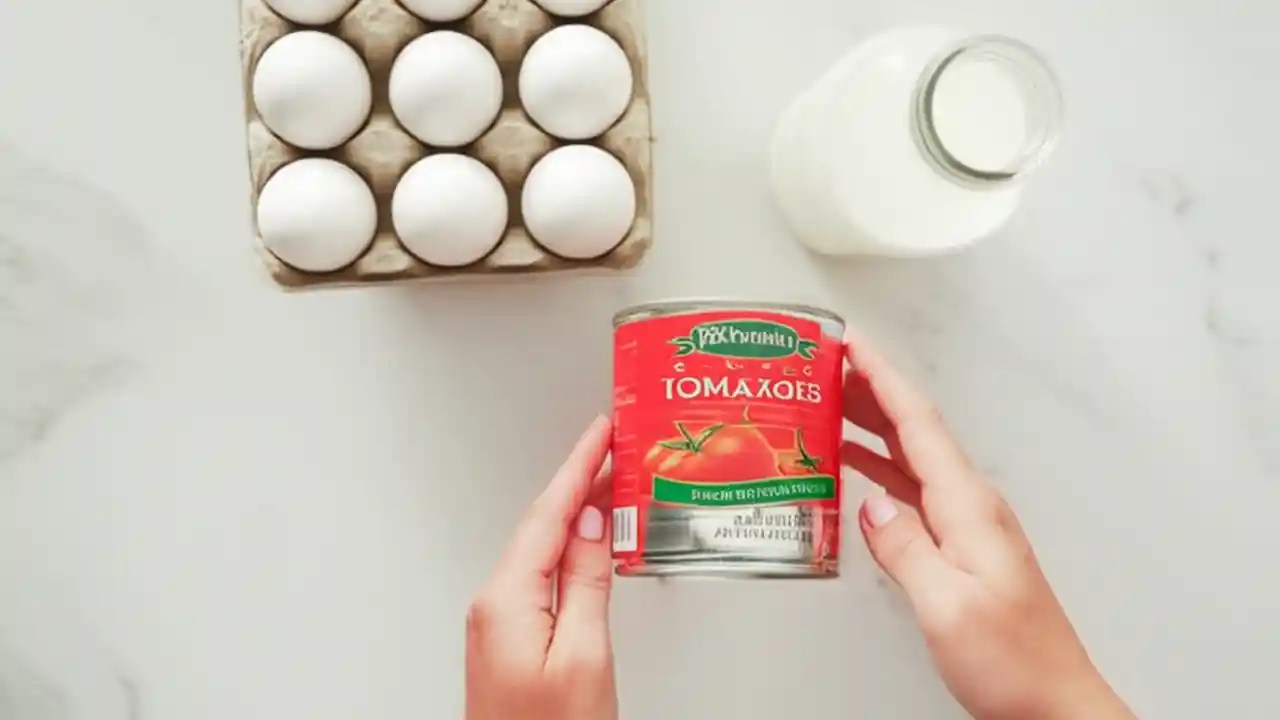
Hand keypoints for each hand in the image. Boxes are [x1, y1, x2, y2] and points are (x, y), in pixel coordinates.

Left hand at [465, 416, 617, 719]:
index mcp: (506, 600)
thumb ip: (586, 582)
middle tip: (616, 447)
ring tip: (612, 483)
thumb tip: (591, 524)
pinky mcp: (510, 642)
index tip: (603, 429)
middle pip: (541, 525)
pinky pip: (540, 576)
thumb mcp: (584, 656)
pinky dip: (568, 550)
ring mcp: (498, 625)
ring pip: (541, 550)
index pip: (549, 513)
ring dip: (575, 514)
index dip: (579, 465)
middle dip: (579, 482)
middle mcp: (493, 607)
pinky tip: (589, 543)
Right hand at [843, 339, 1133, 719]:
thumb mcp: (947, 605)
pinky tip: (856, 474)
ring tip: (830, 404)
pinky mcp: (960, 548)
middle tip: (826, 364)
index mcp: (968, 506)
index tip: (852, 343)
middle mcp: (970, 506)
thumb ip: (905, 548)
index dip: (882, 377)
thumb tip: (871, 504)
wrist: (1052, 702)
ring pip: (910, 457)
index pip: (918, 421)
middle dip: (869, 389)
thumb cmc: (1013, 661)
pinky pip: (913, 491)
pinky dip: (879, 470)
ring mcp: (966, 525)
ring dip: (871, 426)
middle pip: (913, 429)